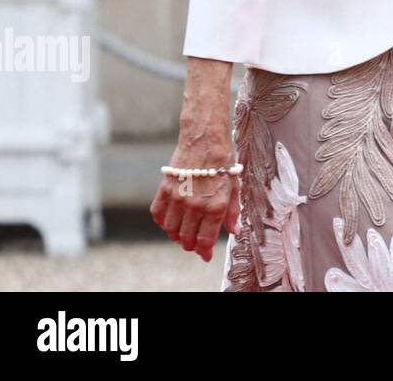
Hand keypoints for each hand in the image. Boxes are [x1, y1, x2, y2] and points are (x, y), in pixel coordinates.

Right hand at [149, 132, 239, 263]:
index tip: (206, 255)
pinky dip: (162, 221)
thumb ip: (233, 211)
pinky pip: (157, 213)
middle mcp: (194, 205)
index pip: (205, 239)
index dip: (204, 251)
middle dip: (191, 245)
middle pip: (186, 237)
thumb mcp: (235, 186)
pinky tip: (170, 220)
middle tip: (195, 245)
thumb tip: (234, 231)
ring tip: (183, 234)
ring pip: (170, 229)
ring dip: (176, 235)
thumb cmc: (224, 160)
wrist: (206, 137)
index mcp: (215, 206)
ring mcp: (177, 197)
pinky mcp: (165, 188)